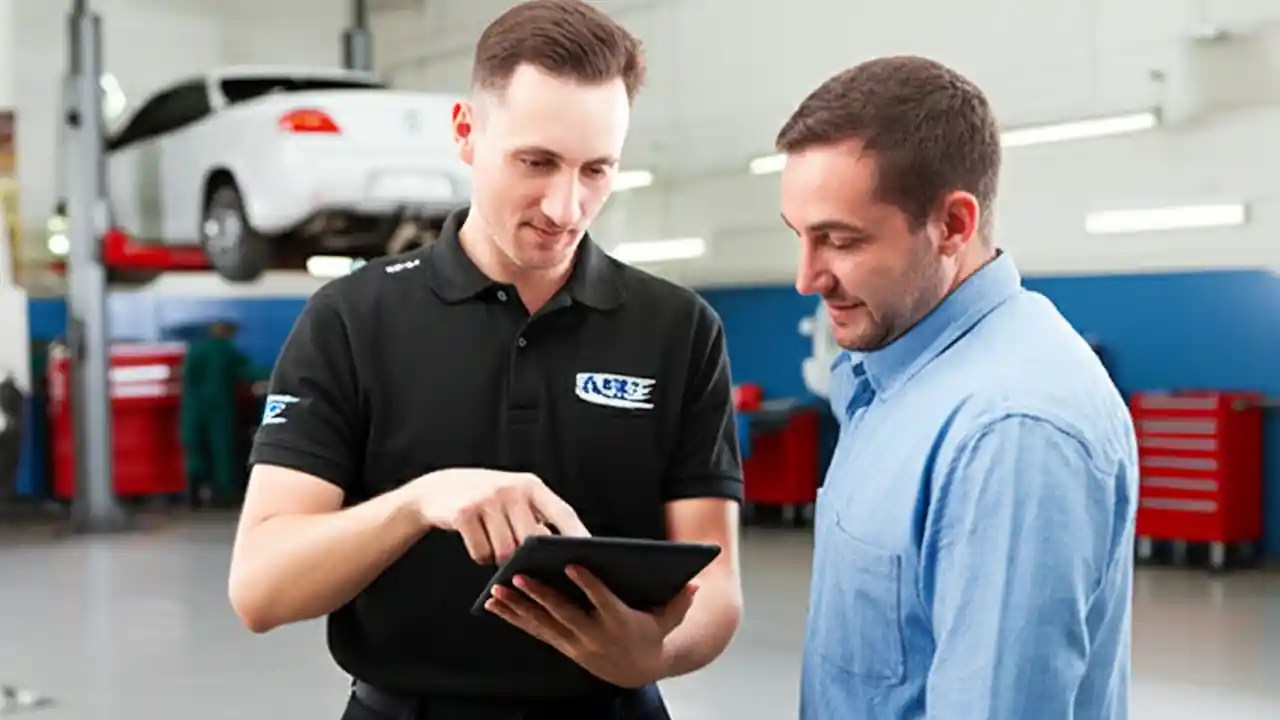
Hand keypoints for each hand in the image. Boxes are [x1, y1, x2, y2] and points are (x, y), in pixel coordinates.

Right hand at [406, 469, 588, 563]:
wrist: (436, 489)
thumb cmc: (486, 499)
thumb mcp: (514, 498)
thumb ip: (535, 518)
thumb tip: (558, 550)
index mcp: (531, 485)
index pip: (563, 513)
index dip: (578, 535)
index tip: (591, 555)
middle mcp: (511, 489)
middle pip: (531, 541)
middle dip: (525, 556)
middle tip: (517, 558)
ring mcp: (487, 499)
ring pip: (505, 551)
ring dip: (499, 558)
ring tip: (492, 544)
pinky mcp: (463, 513)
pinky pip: (481, 553)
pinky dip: (480, 556)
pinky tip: (475, 541)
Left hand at [484, 565, 697, 687]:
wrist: (638, 671)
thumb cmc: (652, 634)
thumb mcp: (670, 618)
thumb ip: (680, 600)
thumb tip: (696, 583)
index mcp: (620, 622)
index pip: (602, 600)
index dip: (588, 583)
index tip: (572, 564)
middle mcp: (595, 634)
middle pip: (563, 613)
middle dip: (540, 595)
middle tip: (520, 576)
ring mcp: (575, 643)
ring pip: (542, 623)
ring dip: (518, 607)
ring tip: (497, 589)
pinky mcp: (563, 646)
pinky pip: (535, 631)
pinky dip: (514, 618)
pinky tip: (495, 604)